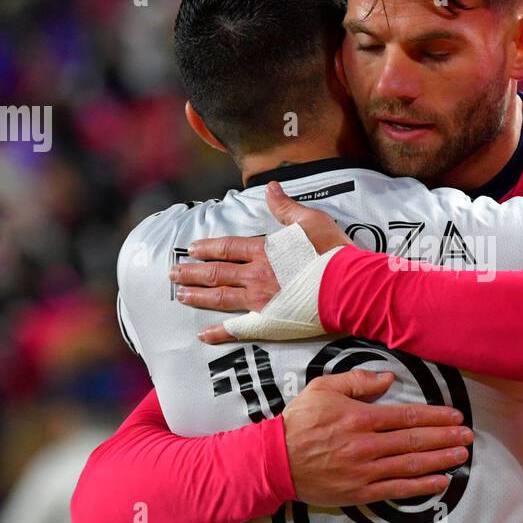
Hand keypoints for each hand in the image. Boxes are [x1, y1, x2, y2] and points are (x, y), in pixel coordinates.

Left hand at [170, 181, 352, 341]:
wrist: (349, 286)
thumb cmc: (333, 253)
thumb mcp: (311, 221)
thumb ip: (286, 207)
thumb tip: (270, 187)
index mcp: (265, 251)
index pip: (228, 247)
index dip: (209, 247)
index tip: (192, 248)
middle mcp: (256, 275)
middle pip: (217, 273)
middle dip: (193, 272)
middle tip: (173, 273)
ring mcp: (260, 301)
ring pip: (220, 298)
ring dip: (198, 297)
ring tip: (180, 295)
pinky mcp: (269, 322)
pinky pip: (238, 329)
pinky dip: (219, 333)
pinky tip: (204, 335)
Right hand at [281, 370, 471, 505]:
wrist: (275, 461)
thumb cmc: (299, 421)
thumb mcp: (323, 388)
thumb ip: (358, 381)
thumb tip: (389, 378)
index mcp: (361, 418)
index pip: (408, 417)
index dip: (435, 417)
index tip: (455, 416)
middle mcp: (367, 445)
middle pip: (415, 441)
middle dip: (446, 437)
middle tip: (468, 436)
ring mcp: (365, 471)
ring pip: (411, 465)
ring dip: (440, 460)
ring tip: (462, 456)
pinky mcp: (360, 492)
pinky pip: (397, 489)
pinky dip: (421, 486)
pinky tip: (440, 482)